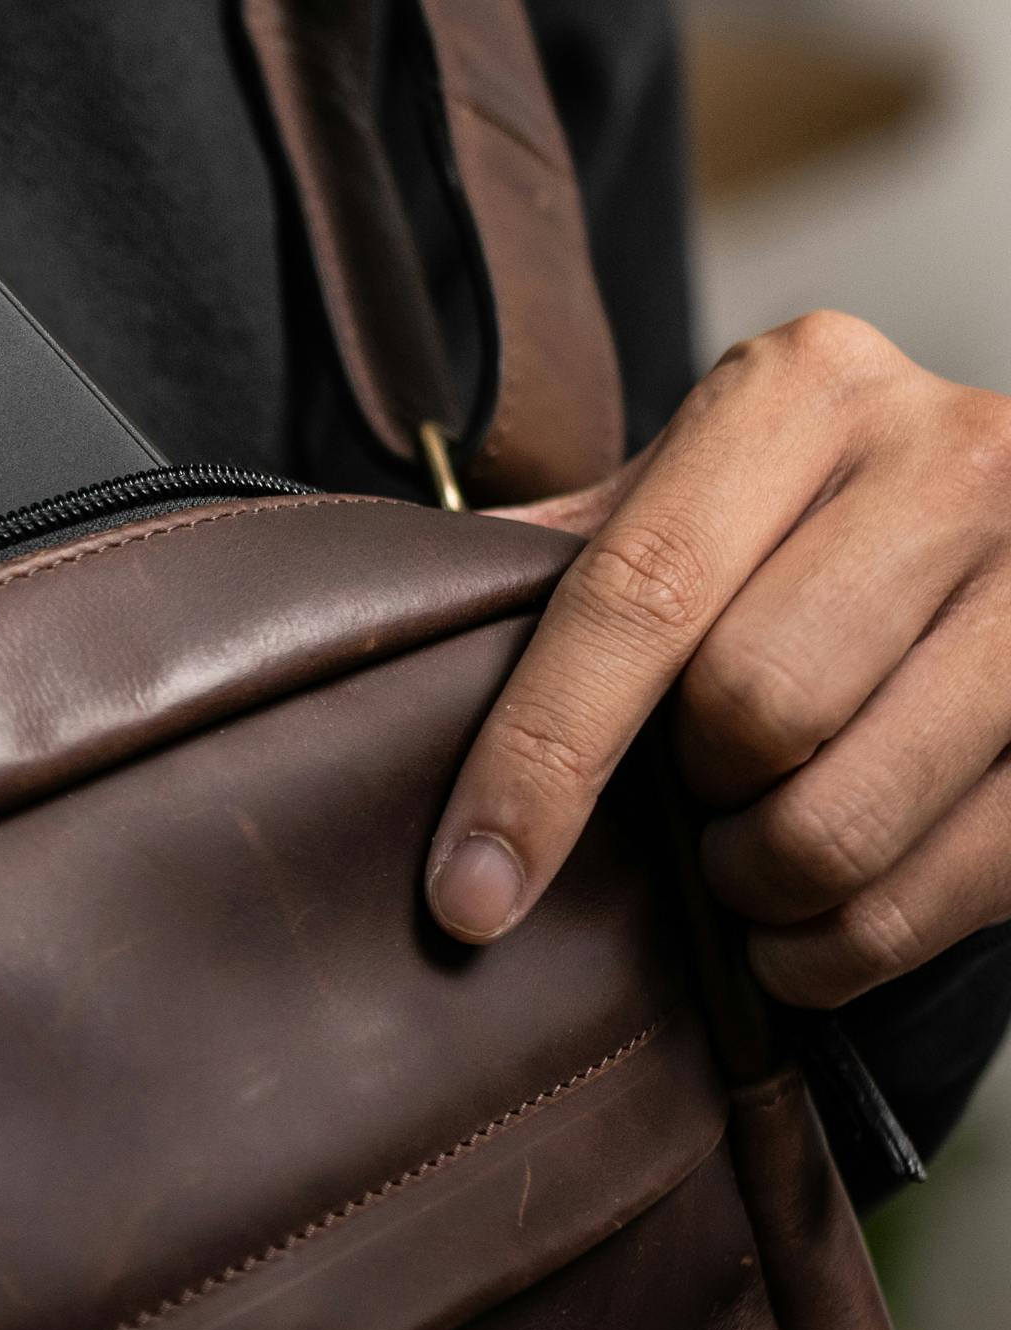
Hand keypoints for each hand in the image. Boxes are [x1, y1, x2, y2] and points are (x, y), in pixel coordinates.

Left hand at [426, 311, 1010, 1009]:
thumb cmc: (822, 517)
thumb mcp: (703, 485)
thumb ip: (572, 549)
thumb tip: (377, 615)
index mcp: (803, 387)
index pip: (635, 593)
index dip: (540, 757)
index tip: (469, 889)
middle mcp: (948, 454)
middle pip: (750, 706)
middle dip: (690, 804)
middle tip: (685, 815)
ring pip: (851, 811)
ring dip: (769, 887)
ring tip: (747, 874)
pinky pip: (967, 881)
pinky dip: (864, 943)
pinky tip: (819, 932)